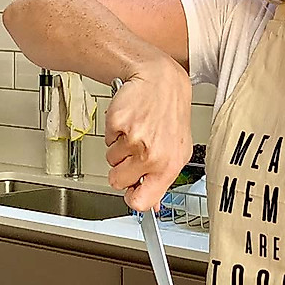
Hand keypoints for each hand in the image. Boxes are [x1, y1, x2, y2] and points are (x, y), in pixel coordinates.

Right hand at [105, 56, 191, 211]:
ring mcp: (134, 139)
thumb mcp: (177, 150)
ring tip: (136, 132)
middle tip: (135, 152)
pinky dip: (114, 133)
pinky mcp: (118, 124)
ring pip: (111, 160)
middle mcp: (152, 155)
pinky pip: (107, 141)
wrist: (161, 81)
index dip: (132, 198)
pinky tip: (130, 122)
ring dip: (119, 149)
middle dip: (122, 169)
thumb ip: (163, 178)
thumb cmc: (169, 114)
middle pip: (118, 181)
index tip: (131, 192)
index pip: (142, 201)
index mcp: (169, 166)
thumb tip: (152, 203)